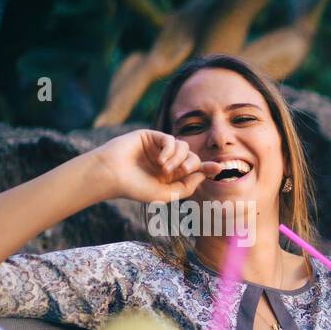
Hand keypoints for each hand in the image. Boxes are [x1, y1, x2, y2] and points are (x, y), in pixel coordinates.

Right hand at [89, 129, 221, 204]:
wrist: (111, 175)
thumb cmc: (135, 188)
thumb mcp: (166, 193)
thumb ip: (187, 186)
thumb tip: (205, 174)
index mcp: (171, 175)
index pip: (194, 169)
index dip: (207, 168)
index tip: (219, 168)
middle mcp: (167, 160)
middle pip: (192, 157)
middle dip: (191, 165)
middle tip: (178, 172)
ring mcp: (159, 147)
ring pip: (184, 147)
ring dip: (179, 159)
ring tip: (164, 169)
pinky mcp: (150, 136)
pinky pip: (170, 139)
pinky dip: (170, 150)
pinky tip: (161, 161)